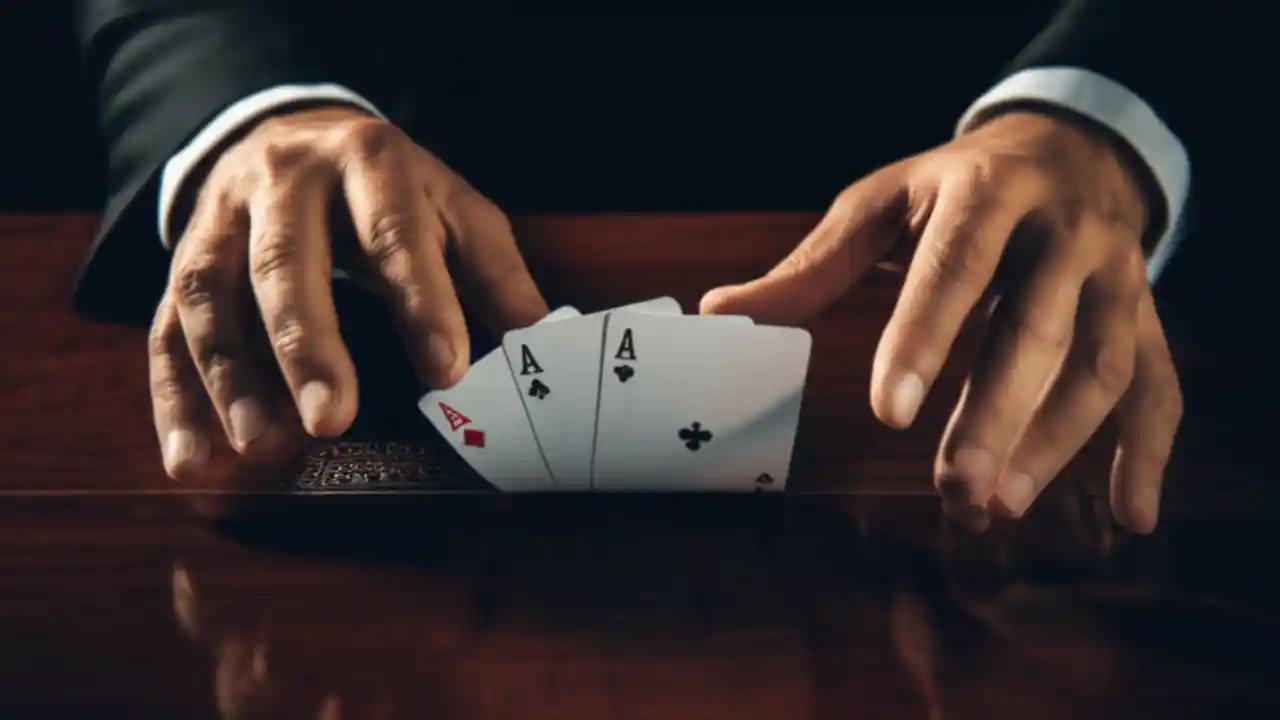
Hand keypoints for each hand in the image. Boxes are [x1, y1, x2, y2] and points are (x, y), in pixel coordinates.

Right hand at [150, 107, 547, 479]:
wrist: (290, 135)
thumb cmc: (385, 188)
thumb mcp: (449, 207)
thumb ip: (493, 272)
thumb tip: (543, 343)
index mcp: (368, 163)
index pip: (393, 232)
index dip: (422, 302)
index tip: (446, 372)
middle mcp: (284, 183)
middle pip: (284, 261)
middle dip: (305, 343)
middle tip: (330, 420)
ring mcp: (222, 220)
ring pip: (210, 296)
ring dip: (231, 377)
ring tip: (262, 446)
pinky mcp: (181, 262)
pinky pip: (166, 329)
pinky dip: (173, 401)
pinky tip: (192, 459)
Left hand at [701, 111, 1181, 533]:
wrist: (1069, 146)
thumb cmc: (955, 185)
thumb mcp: (882, 203)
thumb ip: (813, 265)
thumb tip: (720, 314)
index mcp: (987, 190)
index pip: (955, 267)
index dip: (924, 338)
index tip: (889, 412)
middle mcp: (1063, 229)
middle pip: (1037, 327)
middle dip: (996, 413)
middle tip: (953, 489)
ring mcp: (1116, 272)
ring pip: (1101, 363)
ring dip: (1057, 442)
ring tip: (1000, 504)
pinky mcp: (1146, 312)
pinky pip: (1160, 385)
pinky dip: (1148, 452)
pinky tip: (1128, 514)